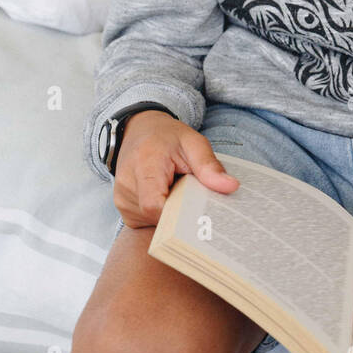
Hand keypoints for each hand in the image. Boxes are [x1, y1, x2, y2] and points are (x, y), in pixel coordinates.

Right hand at [113, 109, 238, 228]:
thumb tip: (231, 186)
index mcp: (144, 165)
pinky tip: (168, 197)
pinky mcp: (123, 208)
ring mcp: (121, 199)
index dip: (178, 215)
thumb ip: (209, 166)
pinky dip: (161, 214)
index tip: (199, 212)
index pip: (155, 206)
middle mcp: (127, 185)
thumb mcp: (193, 142)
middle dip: (180, 214)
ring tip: (178, 192)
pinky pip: (146, 221)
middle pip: (156, 217)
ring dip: (171, 213)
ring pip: (152, 222)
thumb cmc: (166, 137)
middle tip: (196, 199)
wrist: (139, 130)